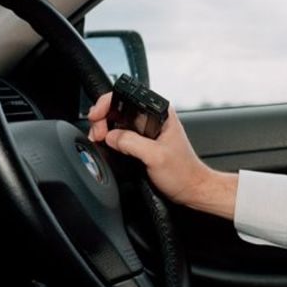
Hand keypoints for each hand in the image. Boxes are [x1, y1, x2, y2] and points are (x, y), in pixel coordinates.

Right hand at [88, 92, 232, 215]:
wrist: (190, 189)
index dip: (108, 104)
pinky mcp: (141, 142)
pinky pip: (121, 135)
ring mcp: (146, 130)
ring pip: (117, 122)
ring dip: (104, 130)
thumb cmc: (183, 172)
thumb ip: (132, 143)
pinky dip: (110, 139)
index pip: (128, 97)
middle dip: (103, 119)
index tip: (97, 116)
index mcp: (160, 113)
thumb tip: (110, 136)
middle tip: (98, 134)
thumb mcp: (156, 156)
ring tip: (100, 140)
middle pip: (119, 108)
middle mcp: (153, 118)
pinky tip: (107, 146)